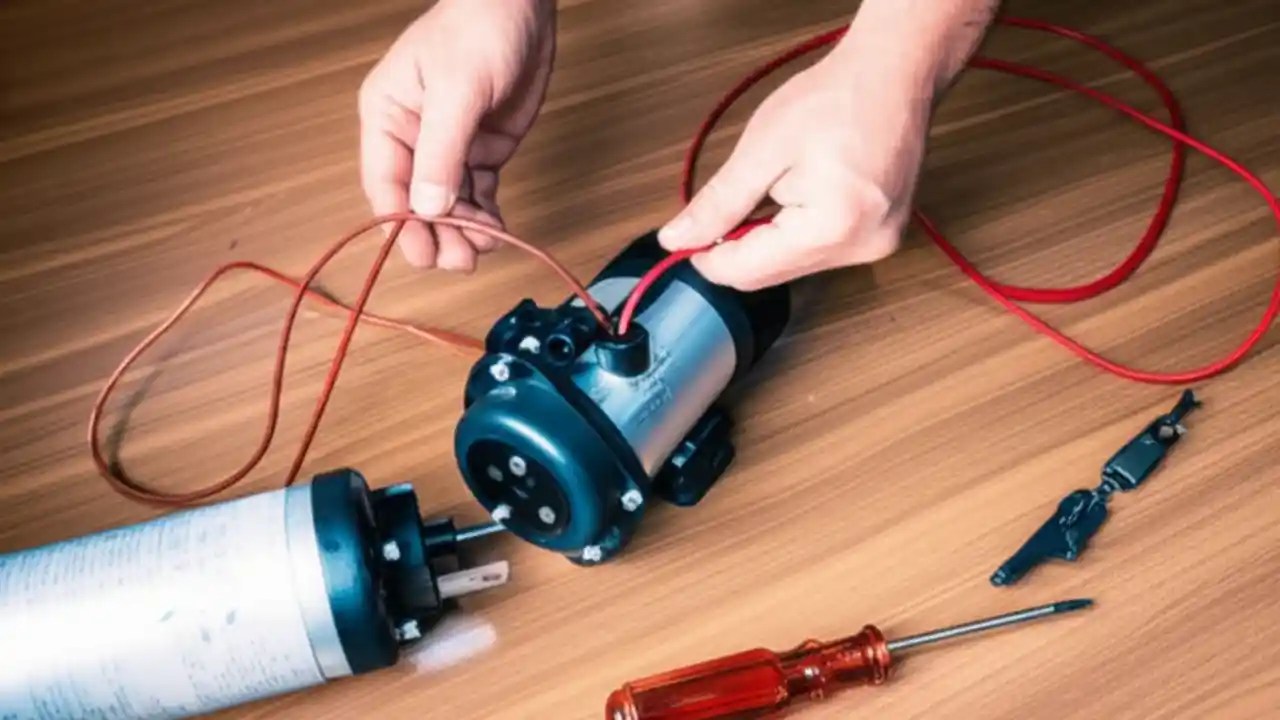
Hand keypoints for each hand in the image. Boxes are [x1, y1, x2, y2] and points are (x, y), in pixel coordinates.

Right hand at [358, 0, 554, 271]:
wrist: (522, 4)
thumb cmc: (479, 28)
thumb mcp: (457, 90)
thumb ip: (442, 152)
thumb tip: (429, 209)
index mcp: (387, 116)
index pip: (385, 182)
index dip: (400, 223)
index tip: (420, 254)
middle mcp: (413, 136)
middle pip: (417, 201)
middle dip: (437, 233)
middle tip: (460, 261)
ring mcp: (448, 146)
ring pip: (449, 203)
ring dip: (464, 230)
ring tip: (484, 247)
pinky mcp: (481, 150)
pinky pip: (478, 193)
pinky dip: (486, 216)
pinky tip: (496, 232)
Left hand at [656, 38, 932, 289]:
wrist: (894, 73)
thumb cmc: (833, 99)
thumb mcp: (761, 149)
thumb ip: (719, 203)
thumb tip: (675, 239)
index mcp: (833, 227)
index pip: (749, 270)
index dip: (707, 259)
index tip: (682, 240)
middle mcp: (861, 248)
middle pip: (772, 276)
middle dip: (737, 250)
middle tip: (716, 212)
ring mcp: (877, 246)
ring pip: (794, 267)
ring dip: (766, 243)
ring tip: (769, 190)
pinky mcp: (880, 237)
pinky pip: (819, 253)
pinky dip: (793, 236)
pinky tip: (792, 198)